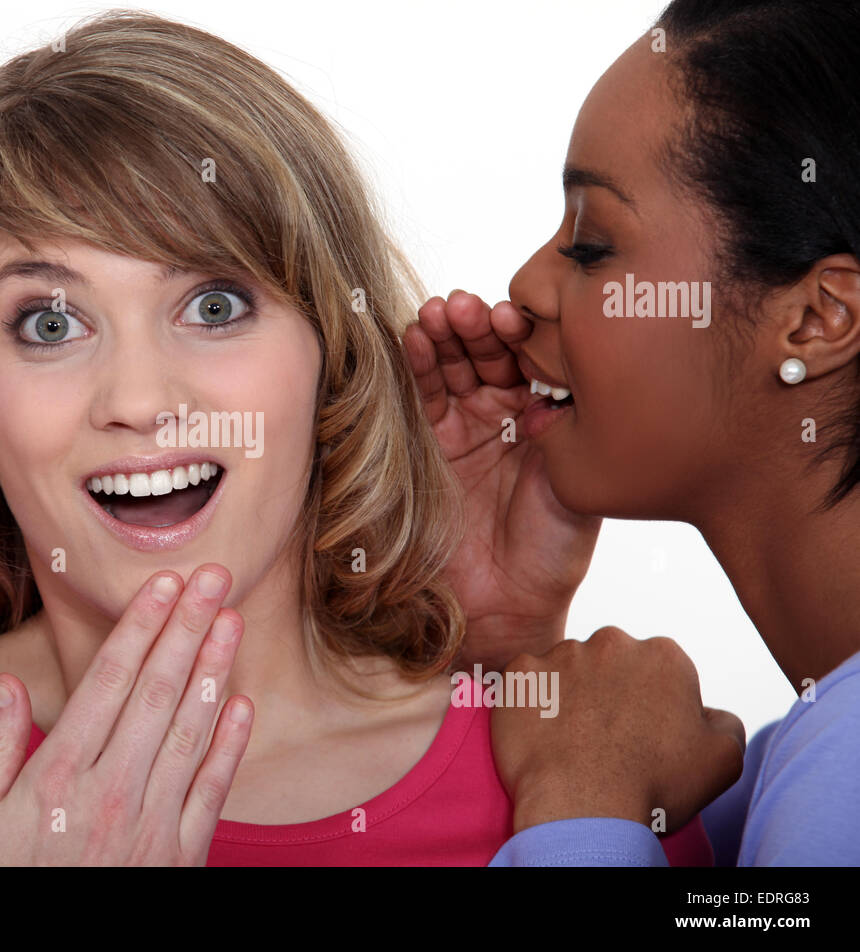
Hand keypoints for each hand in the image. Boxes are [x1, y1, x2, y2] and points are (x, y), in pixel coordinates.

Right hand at [0, 565, 253, 865]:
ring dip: (214, 670)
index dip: (140, 627)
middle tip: (213, 576)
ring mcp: (151, 823)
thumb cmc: (4, 889)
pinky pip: (211, 791)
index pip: (108, 682)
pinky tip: (242, 704)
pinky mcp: (180, 856)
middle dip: (187, 627)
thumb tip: (11, 687)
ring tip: (231, 620)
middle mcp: (110, 790)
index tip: (163, 584)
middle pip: (156, 691)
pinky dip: (229, 746)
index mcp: (57, 775)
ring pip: (189, 730)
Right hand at [406, 291, 600, 668]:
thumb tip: (546, 395)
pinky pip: (421, 394)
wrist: (506, 605)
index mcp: (549, 416)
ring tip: (440, 311)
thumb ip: (561, 439)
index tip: (516, 318)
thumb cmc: (552, 553)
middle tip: (470, 308)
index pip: (534, 358)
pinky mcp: (427, 442)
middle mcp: (506, 413)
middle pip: (489, 352)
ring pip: (453, 365)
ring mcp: (465, 425)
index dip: (523, 335)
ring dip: (446, 335)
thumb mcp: (573, 490)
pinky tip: (416, 336)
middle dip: (478, 326)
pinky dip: (417, 363)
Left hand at [490, 627, 744, 833]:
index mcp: (664, 656)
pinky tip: (542, 733)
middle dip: (611, 692)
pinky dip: (532, 703)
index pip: (660, 672)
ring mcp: (562, 654)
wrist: (582, 806)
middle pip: (612, 664)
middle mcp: (612, 642)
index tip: (644, 735)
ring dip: (571, 696)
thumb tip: (708, 712)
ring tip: (572, 740)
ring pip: (568, 671)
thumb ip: (723, 721)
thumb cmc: (652, 784)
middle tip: (607, 738)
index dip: (654, 706)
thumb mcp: (722, 758)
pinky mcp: (522, 672)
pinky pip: (527, 682)